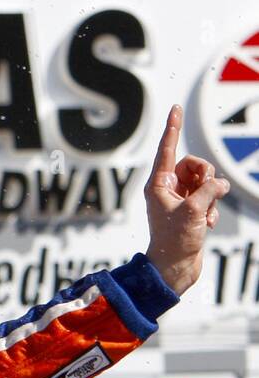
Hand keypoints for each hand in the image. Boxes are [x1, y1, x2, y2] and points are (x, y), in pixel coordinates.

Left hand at [144, 105, 229, 295]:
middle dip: (207, 177)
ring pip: (207, 181)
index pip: (167, 149)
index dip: (173, 128)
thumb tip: (220, 184)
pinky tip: (206, 225)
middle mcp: (167, 189)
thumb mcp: (194, 210)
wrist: (174, 269)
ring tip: (204, 216)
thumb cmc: (175, 242)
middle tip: (205, 196)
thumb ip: (210, 188)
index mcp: (158, 185)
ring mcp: (180, 199)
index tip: (175, 108)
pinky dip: (213, 209)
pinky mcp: (192, 209)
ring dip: (212, 197)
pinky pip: (211, 197)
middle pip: (196, 164)